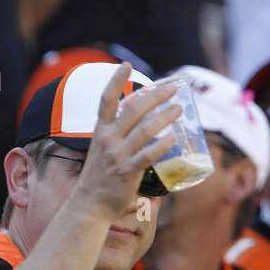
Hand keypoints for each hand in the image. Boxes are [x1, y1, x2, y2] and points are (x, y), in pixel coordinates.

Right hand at [75, 63, 180, 219]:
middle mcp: (107, 140)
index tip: (125, 64)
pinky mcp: (127, 172)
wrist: (89, 205)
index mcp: (100, 131)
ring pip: (145, 129)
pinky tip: (173, 138)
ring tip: (179, 108)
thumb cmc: (100, 174)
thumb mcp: (101, 148)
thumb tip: (139, 118)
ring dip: (164, 116)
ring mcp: (117, 156)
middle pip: (133, 109)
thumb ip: (116, 132)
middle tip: (173, 88)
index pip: (106, 100)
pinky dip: (161, 145)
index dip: (116, 81)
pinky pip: (147, 155)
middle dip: (155, 95)